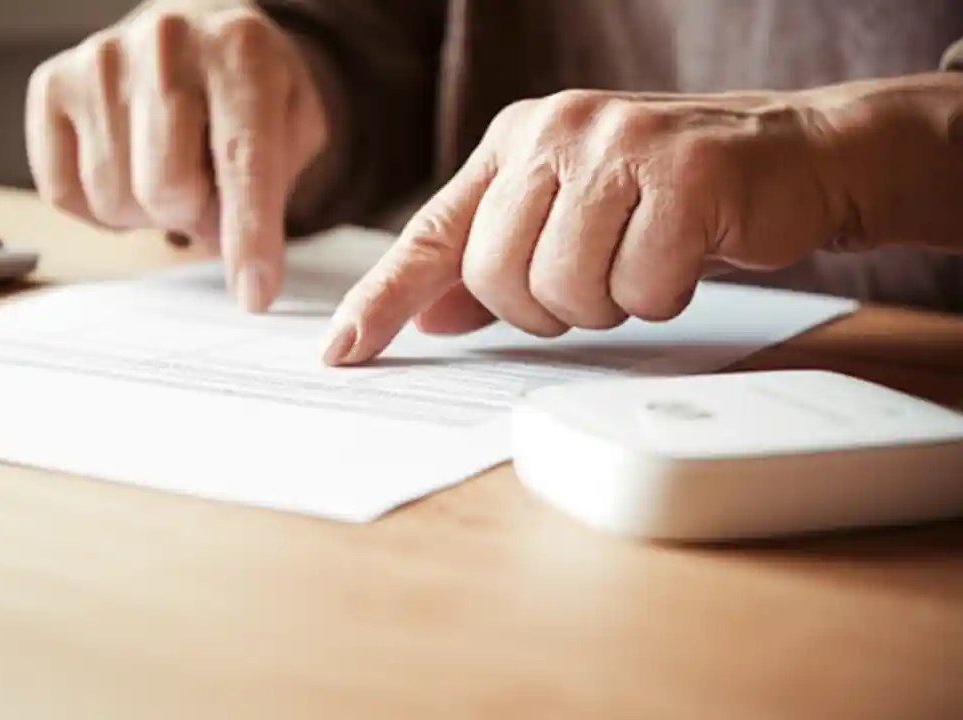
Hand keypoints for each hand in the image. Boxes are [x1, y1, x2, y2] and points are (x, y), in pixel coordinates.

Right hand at [25, 0, 327, 311]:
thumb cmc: (246, 88)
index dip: (250, 236)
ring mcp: (100, 61)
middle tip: (210, 197)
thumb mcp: (294, 125)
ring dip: (149, 213)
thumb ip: (273, 187)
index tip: (255, 294)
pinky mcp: (51, 84)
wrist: (194, 30)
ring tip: (169, 169)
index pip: (243, 161)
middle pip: (166, 190)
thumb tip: (234, 260)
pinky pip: (64, 194)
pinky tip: (127, 167)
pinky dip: (101, 207)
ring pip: (114, 201)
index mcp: (240, 50)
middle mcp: (165, 44)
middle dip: (196, 218)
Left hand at [320, 89, 849, 364]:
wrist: (788, 155)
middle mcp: (554, 130)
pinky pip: (640, 287)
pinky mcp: (681, 173)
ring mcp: (618, 144)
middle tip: (593, 282)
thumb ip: (496, 260)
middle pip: (497, 277)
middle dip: (545, 308)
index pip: (432, 233)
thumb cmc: (664, 194)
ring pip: (565, 288)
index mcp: (514, 140)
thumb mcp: (568, 216)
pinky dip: (661, 294)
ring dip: (607, 302)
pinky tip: (683, 253)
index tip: (342, 351)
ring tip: (639, 261)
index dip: (384, 299)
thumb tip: (433, 317)